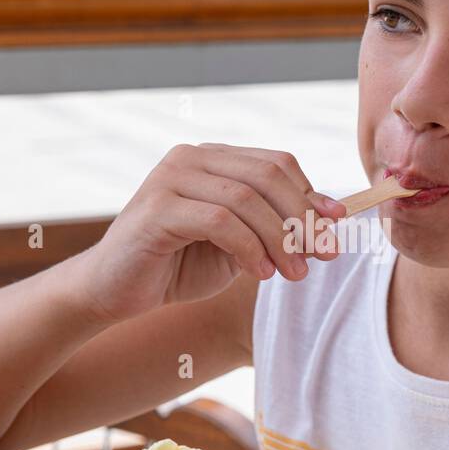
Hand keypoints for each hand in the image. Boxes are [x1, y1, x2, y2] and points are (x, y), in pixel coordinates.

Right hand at [73, 142, 345, 324]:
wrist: (114, 291)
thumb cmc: (177, 267)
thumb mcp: (237, 245)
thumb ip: (272, 226)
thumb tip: (329, 220)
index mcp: (212, 159)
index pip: (276, 164)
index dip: (311, 195)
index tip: (334, 230)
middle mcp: (191, 158)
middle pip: (268, 176)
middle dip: (302, 218)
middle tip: (322, 255)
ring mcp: (171, 177)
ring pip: (247, 199)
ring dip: (280, 239)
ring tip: (294, 273)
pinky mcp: (157, 207)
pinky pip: (221, 221)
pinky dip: (250, 249)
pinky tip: (261, 273)